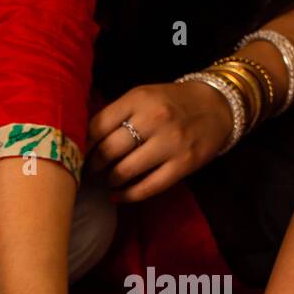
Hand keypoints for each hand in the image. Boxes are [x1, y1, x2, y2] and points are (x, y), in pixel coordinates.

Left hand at [86, 80, 232, 202]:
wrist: (218, 105)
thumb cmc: (170, 103)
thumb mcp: (142, 97)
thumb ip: (114, 115)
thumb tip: (79, 143)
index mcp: (138, 98)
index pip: (96, 127)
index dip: (81, 146)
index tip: (76, 155)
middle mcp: (154, 118)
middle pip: (107, 151)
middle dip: (93, 166)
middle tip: (89, 171)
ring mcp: (171, 142)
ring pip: (124, 171)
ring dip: (109, 180)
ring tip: (107, 179)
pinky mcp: (183, 164)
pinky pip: (147, 188)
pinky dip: (127, 195)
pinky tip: (117, 195)